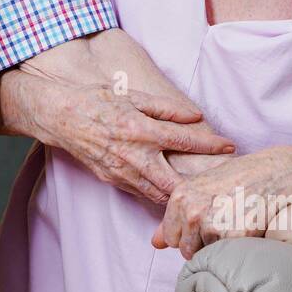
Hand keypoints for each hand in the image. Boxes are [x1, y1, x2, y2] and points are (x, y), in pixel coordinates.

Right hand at [38, 80, 234, 203]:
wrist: (61, 117)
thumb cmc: (96, 100)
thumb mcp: (132, 95)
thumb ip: (165, 108)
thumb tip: (194, 116)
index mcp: (141, 130)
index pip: (185, 140)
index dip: (211, 145)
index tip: (230, 146)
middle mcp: (134, 155)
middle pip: (176, 182)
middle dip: (199, 186)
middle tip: (219, 185)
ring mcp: (122, 171)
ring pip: (158, 194)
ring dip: (180, 195)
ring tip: (200, 193)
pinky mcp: (112, 179)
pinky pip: (141, 192)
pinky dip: (158, 195)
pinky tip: (171, 193)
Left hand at [151, 146, 291, 256]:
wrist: (277, 171)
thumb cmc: (239, 177)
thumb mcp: (202, 188)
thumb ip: (176, 216)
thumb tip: (155, 243)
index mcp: (180, 196)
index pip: (170, 237)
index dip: (189, 233)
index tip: (207, 217)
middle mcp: (192, 210)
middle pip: (186, 249)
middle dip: (203, 241)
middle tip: (224, 218)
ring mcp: (213, 223)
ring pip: (207, 253)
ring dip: (221, 243)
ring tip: (235, 218)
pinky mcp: (236, 234)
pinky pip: (228, 253)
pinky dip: (238, 244)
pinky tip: (247, 223)